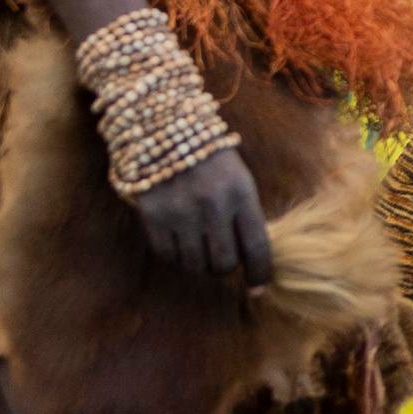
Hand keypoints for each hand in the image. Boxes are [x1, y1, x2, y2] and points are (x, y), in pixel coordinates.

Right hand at [129, 146, 274, 285]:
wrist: (162, 126)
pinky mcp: (152, 215)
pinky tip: (178, 242)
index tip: (258, 287)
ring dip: (199, 263)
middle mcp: (212, 205)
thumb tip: (252, 259)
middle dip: (225, 267)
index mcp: (241, 193)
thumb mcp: (238, 177)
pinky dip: (175, 256)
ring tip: (198, 247)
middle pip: (224, 262)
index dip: (260, 273)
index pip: (257, 247)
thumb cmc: (208, 156)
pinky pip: (167, 255)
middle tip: (222, 258)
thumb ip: (246, 214)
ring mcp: (180, 212)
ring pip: (195, 264)